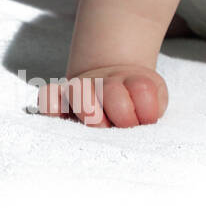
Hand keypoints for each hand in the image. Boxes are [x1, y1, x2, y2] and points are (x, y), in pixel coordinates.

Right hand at [34, 65, 168, 126]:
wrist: (118, 82)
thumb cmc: (137, 100)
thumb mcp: (155, 101)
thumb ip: (152, 109)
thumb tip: (139, 125)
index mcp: (134, 80)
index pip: (142, 89)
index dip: (147, 110)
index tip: (147, 120)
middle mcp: (107, 81)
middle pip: (113, 93)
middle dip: (122, 117)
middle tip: (123, 127)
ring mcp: (83, 87)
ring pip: (80, 92)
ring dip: (91, 113)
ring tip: (100, 125)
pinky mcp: (61, 96)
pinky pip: (48, 96)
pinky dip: (53, 107)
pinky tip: (65, 117)